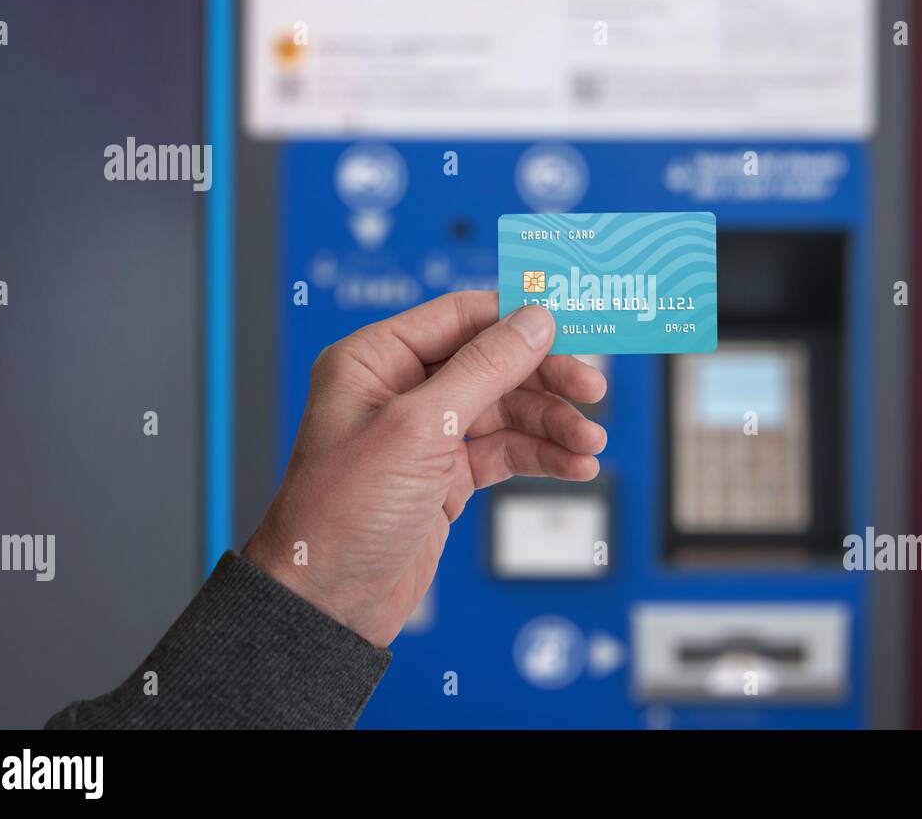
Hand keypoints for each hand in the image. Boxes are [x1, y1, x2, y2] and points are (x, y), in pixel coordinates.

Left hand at [241, 291, 606, 645]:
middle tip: (593, 391)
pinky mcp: (446, 477)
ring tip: (589, 444)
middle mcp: (401, 390)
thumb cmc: (343, 512)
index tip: (572, 325)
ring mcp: (426, 435)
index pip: (461, 317)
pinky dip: (541, 456)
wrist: (328, 605)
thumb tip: (534, 321)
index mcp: (375, 360)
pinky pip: (505, 452)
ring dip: (553, 424)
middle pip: (493, 363)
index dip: (518, 320)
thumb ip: (483, 369)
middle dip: (546, 379)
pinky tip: (574, 465)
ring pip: (507, 411)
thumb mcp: (419, 428)